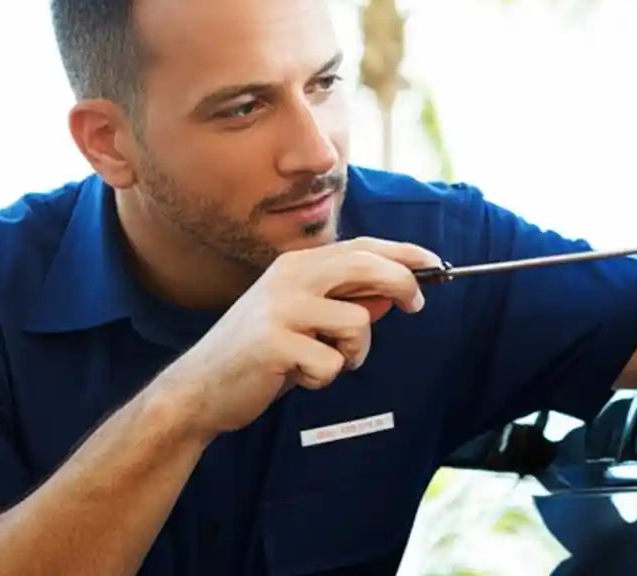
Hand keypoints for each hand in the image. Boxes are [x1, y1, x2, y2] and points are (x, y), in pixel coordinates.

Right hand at [155, 237, 441, 436]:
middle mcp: (289, 277)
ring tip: (321, 362)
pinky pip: (332, 363)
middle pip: (366, 266)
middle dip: (402, 284)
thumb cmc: (260, 354)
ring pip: (357, 324)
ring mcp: (280, 308)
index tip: (436, 264)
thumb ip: (344, 303)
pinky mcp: (274, 342)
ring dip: (353, 354)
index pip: (362, 247)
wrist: (200, 389)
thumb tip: (391, 295)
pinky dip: (322, 378)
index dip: (404, 254)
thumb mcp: (305, 320)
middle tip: (416, 306)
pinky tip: (294, 376)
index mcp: (297, 266)